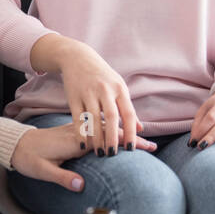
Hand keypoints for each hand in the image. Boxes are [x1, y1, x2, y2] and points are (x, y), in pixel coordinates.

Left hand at [10, 122, 159, 191]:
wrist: (16, 143)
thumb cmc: (29, 158)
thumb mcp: (43, 171)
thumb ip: (62, 178)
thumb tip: (82, 186)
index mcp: (74, 141)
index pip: (105, 140)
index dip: (125, 144)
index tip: (143, 148)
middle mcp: (78, 132)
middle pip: (110, 131)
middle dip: (131, 137)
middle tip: (151, 145)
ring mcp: (76, 129)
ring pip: (105, 126)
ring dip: (124, 131)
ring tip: (142, 137)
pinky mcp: (74, 129)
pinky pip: (97, 126)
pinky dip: (112, 128)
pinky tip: (119, 132)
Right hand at [48, 37, 144, 156]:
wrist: (78, 58)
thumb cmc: (102, 77)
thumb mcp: (118, 88)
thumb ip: (128, 108)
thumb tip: (141, 129)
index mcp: (119, 88)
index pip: (128, 113)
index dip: (131, 131)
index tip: (131, 149)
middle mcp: (105, 89)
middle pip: (111, 117)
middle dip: (113, 137)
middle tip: (113, 155)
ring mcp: (88, 92)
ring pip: (93, 119)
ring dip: (96, 138)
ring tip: (99, 153)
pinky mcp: (73, 96)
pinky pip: (77, 117)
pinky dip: (81, 132)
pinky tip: (84, 145)